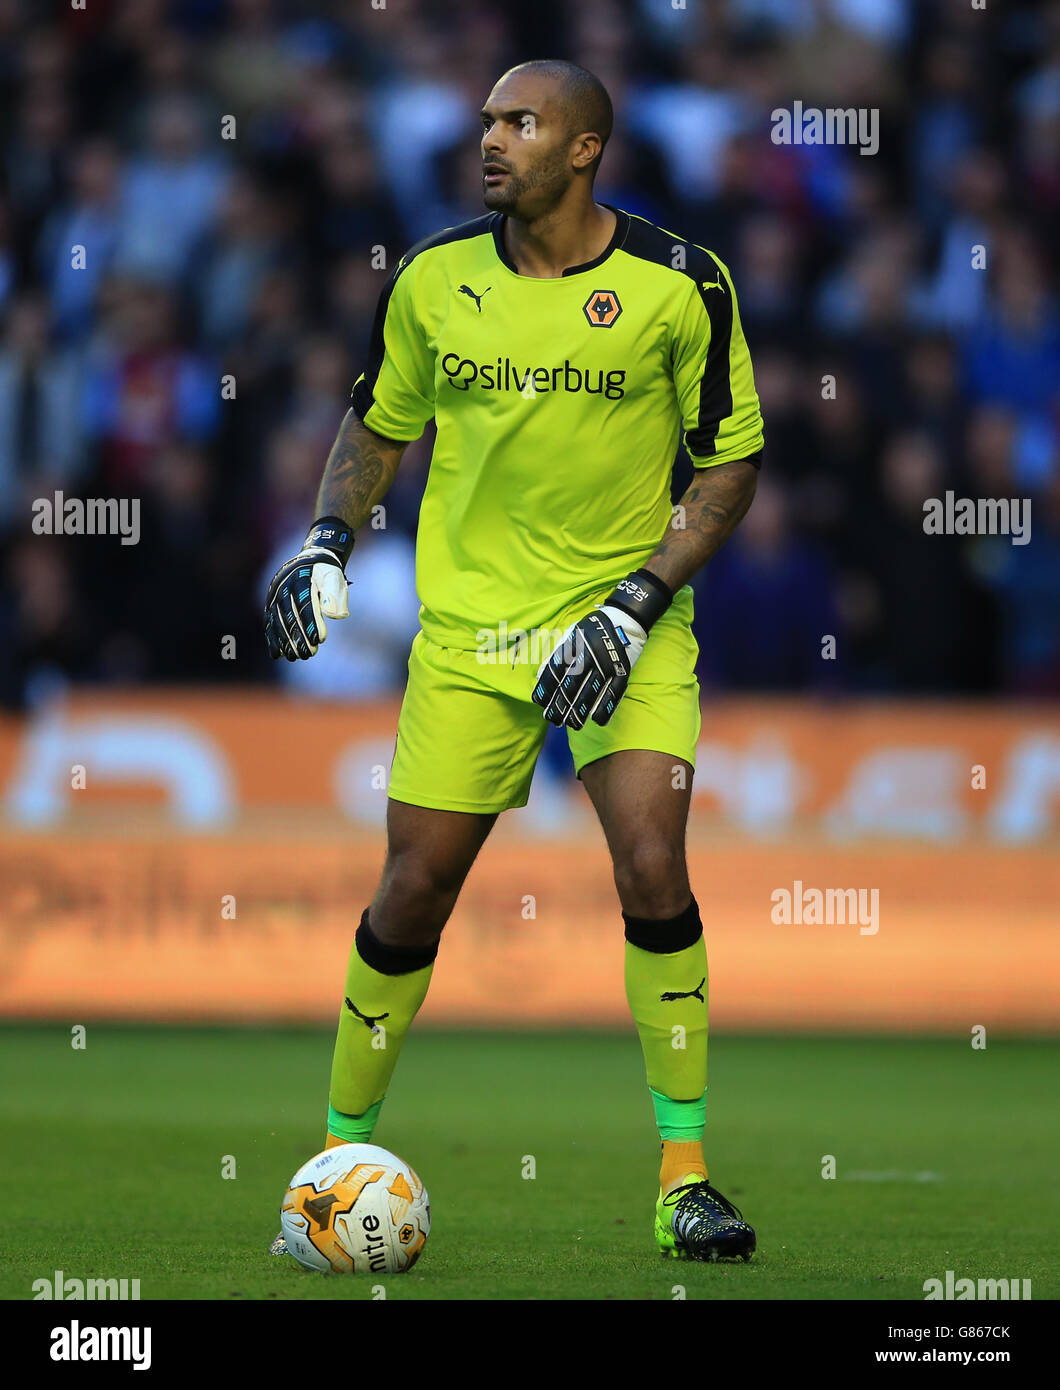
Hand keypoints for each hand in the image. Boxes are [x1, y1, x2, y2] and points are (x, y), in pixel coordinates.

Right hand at [264, 516, 352, 660]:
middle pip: (290, 615)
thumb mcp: (335, 578)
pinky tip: (277, 654)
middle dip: (298, 636)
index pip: (305, 603)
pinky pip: (270, 622)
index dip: (312, 622)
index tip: (320, 639)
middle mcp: (283, 586)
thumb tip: (338, 616)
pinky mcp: (270, 603)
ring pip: (278, 621)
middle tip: (308, 654)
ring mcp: (274, 595)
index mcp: (300, 578)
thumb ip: (336, 595)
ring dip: (285, 641)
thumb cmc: (327, 572)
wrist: (311, 560)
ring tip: (295, 657)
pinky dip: (273, 638)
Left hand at [533, 604, 647, 728]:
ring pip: (591, 691)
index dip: (546, 688)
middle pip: (572, 685)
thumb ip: (554, 655)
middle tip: (552, 719)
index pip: (555, 670)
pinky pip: (614, 692)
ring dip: (580, 711)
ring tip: (571, 724)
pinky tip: (597, 720)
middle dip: (560, 705)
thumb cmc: (590, 630)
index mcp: (574, 645)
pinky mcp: (622, 670)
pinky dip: (606, 707)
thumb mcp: (570, 636)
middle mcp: (589, 655)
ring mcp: (607, 663)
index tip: (539, 703)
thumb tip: (539, 676)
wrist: (623, 618)